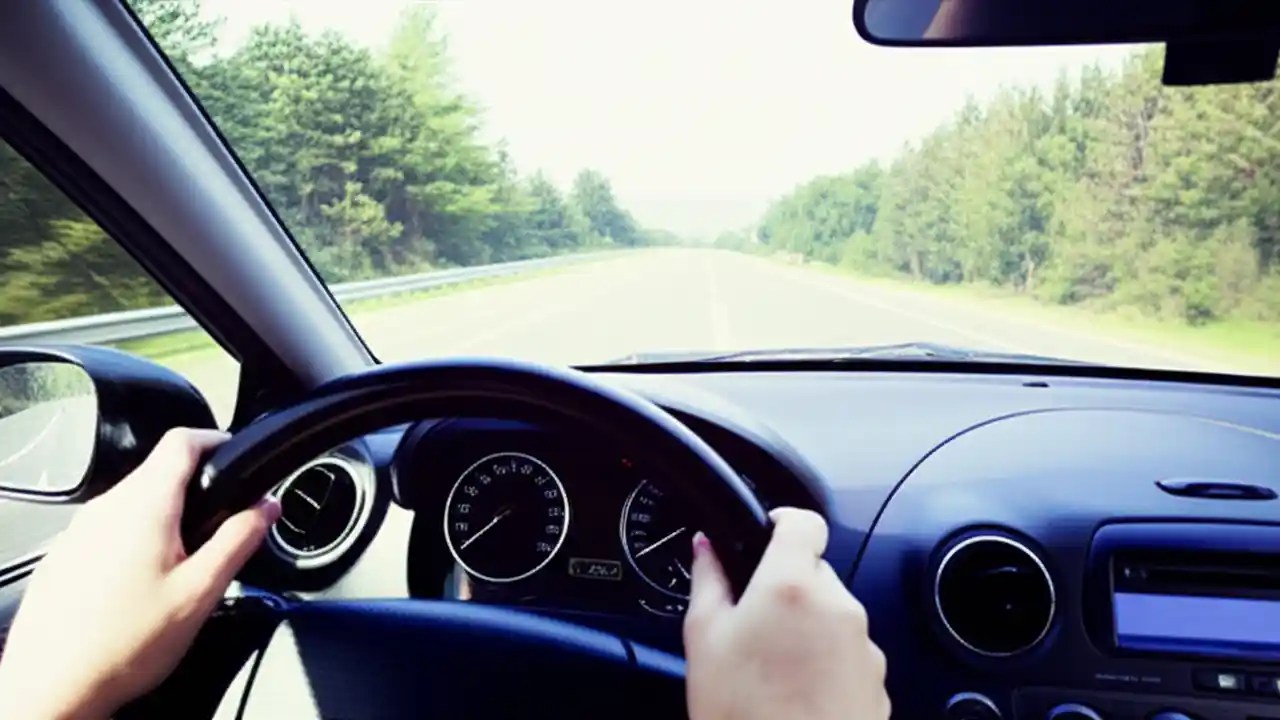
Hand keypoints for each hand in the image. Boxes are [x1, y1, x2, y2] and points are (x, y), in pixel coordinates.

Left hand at [0, 428, 279, 719]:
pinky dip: (134, 541)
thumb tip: (267, 506)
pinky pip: (108, 530)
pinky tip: (143, 587)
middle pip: (159, 473)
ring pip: (133, 502)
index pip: (182, 441)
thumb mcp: (201, 592)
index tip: (237, 458)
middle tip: (221, 528)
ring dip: (165, 518)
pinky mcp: (64, 554)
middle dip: (196, 490)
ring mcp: (79, 530)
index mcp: (144, 505)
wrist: (52, 687)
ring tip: (184, 566)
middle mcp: (105, 507)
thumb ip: (239, 540)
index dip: (217, 440)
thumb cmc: (124, 644)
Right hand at [683, 508, 889, 719]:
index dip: (781, 522)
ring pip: (832, 615)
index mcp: (793, 585)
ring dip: (807, 629)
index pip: (803, 520)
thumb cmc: (744, 717)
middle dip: (787, 589)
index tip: (766, 534)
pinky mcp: (877, 681)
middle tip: (753, 625)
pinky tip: (795, 694)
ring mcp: (864, 646)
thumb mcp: (705, 642)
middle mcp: (839, 607)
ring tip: (772, 671)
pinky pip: (848, 654)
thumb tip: (707, 549)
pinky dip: (825, 663)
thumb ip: (708, 581)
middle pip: (815, 573)